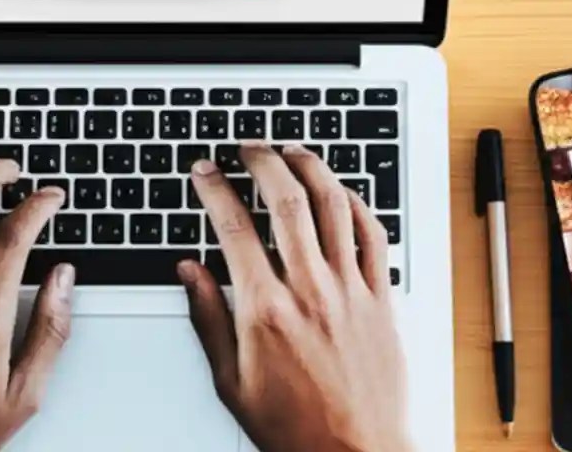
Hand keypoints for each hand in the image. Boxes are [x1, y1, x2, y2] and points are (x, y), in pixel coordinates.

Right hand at [179, 144, 410, 451]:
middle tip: (247, 148)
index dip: (214, 188)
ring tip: (293, 151)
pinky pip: (374, 235)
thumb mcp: (230, 381)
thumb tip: (189, 270)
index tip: (204, 170)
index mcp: (265, 311)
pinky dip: (357, 204)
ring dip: (312, 168)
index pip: (233, 226)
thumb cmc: (293, 428)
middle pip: (286, 200)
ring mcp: (350, 291)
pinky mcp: (382, 298)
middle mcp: (310, 291)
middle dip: (262, 161)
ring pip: (333, 206)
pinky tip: (342, 192)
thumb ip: (207, 319)